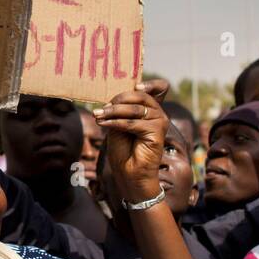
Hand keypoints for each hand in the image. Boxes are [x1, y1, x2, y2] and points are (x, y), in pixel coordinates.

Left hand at [95, 79, 169, 202]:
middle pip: (141, 95)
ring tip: (98, 116)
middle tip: (102, 109)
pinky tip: (103, 125)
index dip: (150, 83)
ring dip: (113, 112)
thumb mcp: (118, 124)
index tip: (136, 85)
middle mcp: (158, 114)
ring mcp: (160, 122)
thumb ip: (121, 109)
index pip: (160, 88)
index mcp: (151, 110)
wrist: (129, 174)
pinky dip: (116, 123)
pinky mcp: (157, 132)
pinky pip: (133, 122)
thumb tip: (116, 97)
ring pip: (135, 108)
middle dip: (118, 100)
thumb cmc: (123, 150)